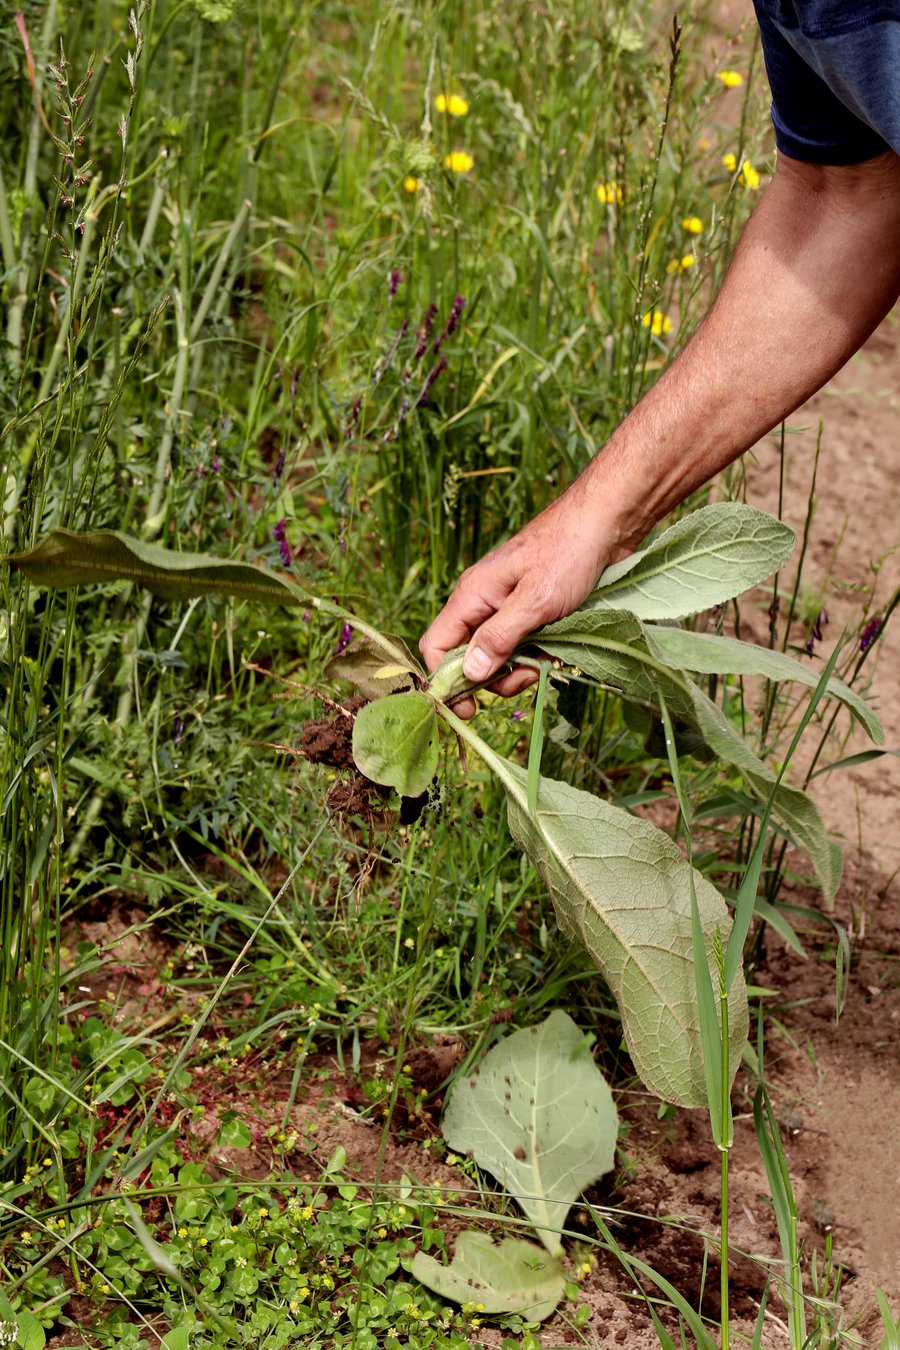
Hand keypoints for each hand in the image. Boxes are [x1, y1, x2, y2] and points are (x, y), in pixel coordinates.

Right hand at [420, 480, 626, 716]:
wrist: (608, 523)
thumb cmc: (569, 552)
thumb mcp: (534, 601)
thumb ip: (498, 638)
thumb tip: (468, 674)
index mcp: (473, 596)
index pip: (437, 645)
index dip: (445, 680)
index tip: (469, 708)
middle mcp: (485, 603)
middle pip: (470, 658)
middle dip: (497, 677)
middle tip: (531, 673)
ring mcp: (509, 608)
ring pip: (501, 657)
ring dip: (524, 667)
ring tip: (552, 657)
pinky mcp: (534, 613)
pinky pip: (526, 646)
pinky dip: (542, 654)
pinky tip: (563, 647)